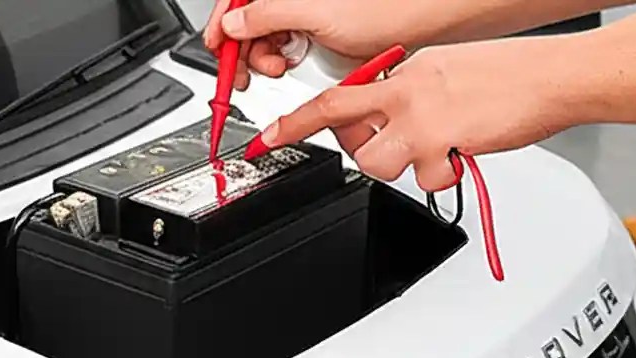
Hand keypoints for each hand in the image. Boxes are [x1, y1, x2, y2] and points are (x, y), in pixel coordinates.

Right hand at [202, 0, 404, 89]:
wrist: (419, 22)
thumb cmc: (382, 8)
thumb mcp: (313, 13)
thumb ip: (266, 16)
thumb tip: (231, 24)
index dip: (219, 24)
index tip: (217, 49)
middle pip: (245, 19)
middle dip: (243, 47)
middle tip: (250, 71)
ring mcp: (301, 11)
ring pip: (262, 35)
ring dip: (262, 57)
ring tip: (278, 67)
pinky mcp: (311, 29)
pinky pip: (281, 45)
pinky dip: (279, 59)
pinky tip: (288, 63)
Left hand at [257, 40, 572, 190]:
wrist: (551, 77)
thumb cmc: (509, 72)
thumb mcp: (444, 68)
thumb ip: (409, 89)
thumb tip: (388, 108)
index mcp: (403, 73)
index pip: (335, 98)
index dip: (296, 122)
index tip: (268, 138)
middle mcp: (406, 96)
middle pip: (349, 138)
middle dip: (359, 150)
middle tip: (389, 144)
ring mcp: (424, 124)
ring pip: (379, 165)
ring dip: (402, 166)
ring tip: (433, 150)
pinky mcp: (446, 149)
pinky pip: (426, 180)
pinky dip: (444, 175)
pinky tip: (463, 156)